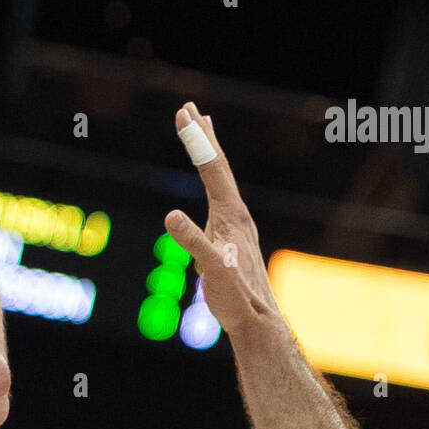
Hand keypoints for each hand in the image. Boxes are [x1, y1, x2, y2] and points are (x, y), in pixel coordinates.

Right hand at [164, 102, 283, 338]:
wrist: (257, 319)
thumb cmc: (235, 296)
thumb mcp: (211, 267)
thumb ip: (193, 241)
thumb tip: (171, 216)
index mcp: (231, 214)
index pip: (212, 167)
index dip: (197, 139)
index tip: (184, 111)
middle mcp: (237, 213)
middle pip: (218, 165)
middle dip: (204, 136)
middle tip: (191, 108)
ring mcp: (237, 224)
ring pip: (221, 179)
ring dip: (210, 153)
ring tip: (204, 134)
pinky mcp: (233, 237)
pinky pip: (220, 197)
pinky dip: (212, 179)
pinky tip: (211, 186)